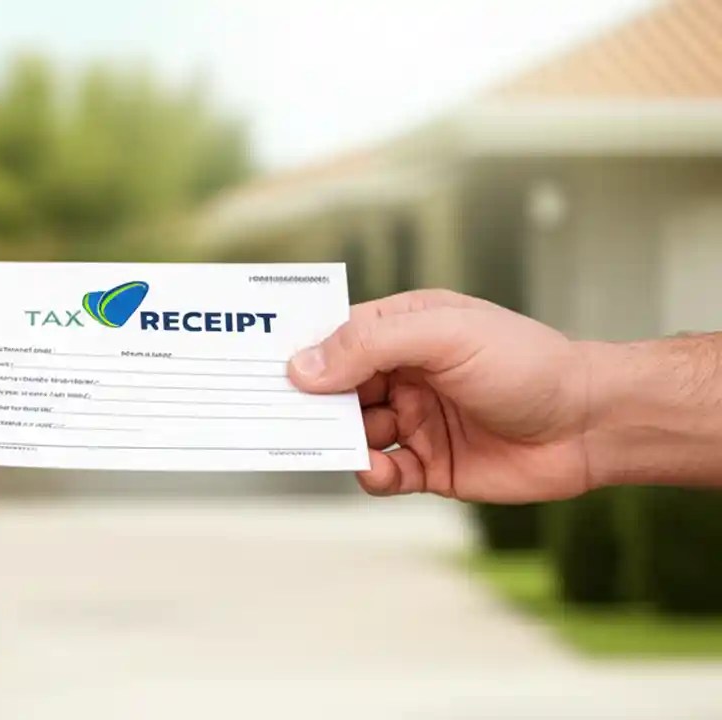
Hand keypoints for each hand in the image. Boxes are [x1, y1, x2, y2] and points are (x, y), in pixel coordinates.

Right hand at [287, 290, 591, 501]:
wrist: (591, 424)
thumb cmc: (527, 363)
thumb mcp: (444, 336)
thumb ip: (370, 345)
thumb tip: (302, 367)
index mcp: (403, 331)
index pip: (334, 337)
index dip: (299, 351)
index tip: (261, 367)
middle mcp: (401, 375)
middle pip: (333, 390)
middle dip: (309, 403)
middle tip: (278, 415)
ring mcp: (413, 421)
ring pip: (351, 433)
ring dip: (340, 440)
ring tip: (346, 443)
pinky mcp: (428, 466)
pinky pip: (380, 473)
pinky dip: (370, 475)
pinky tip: (380, 470)